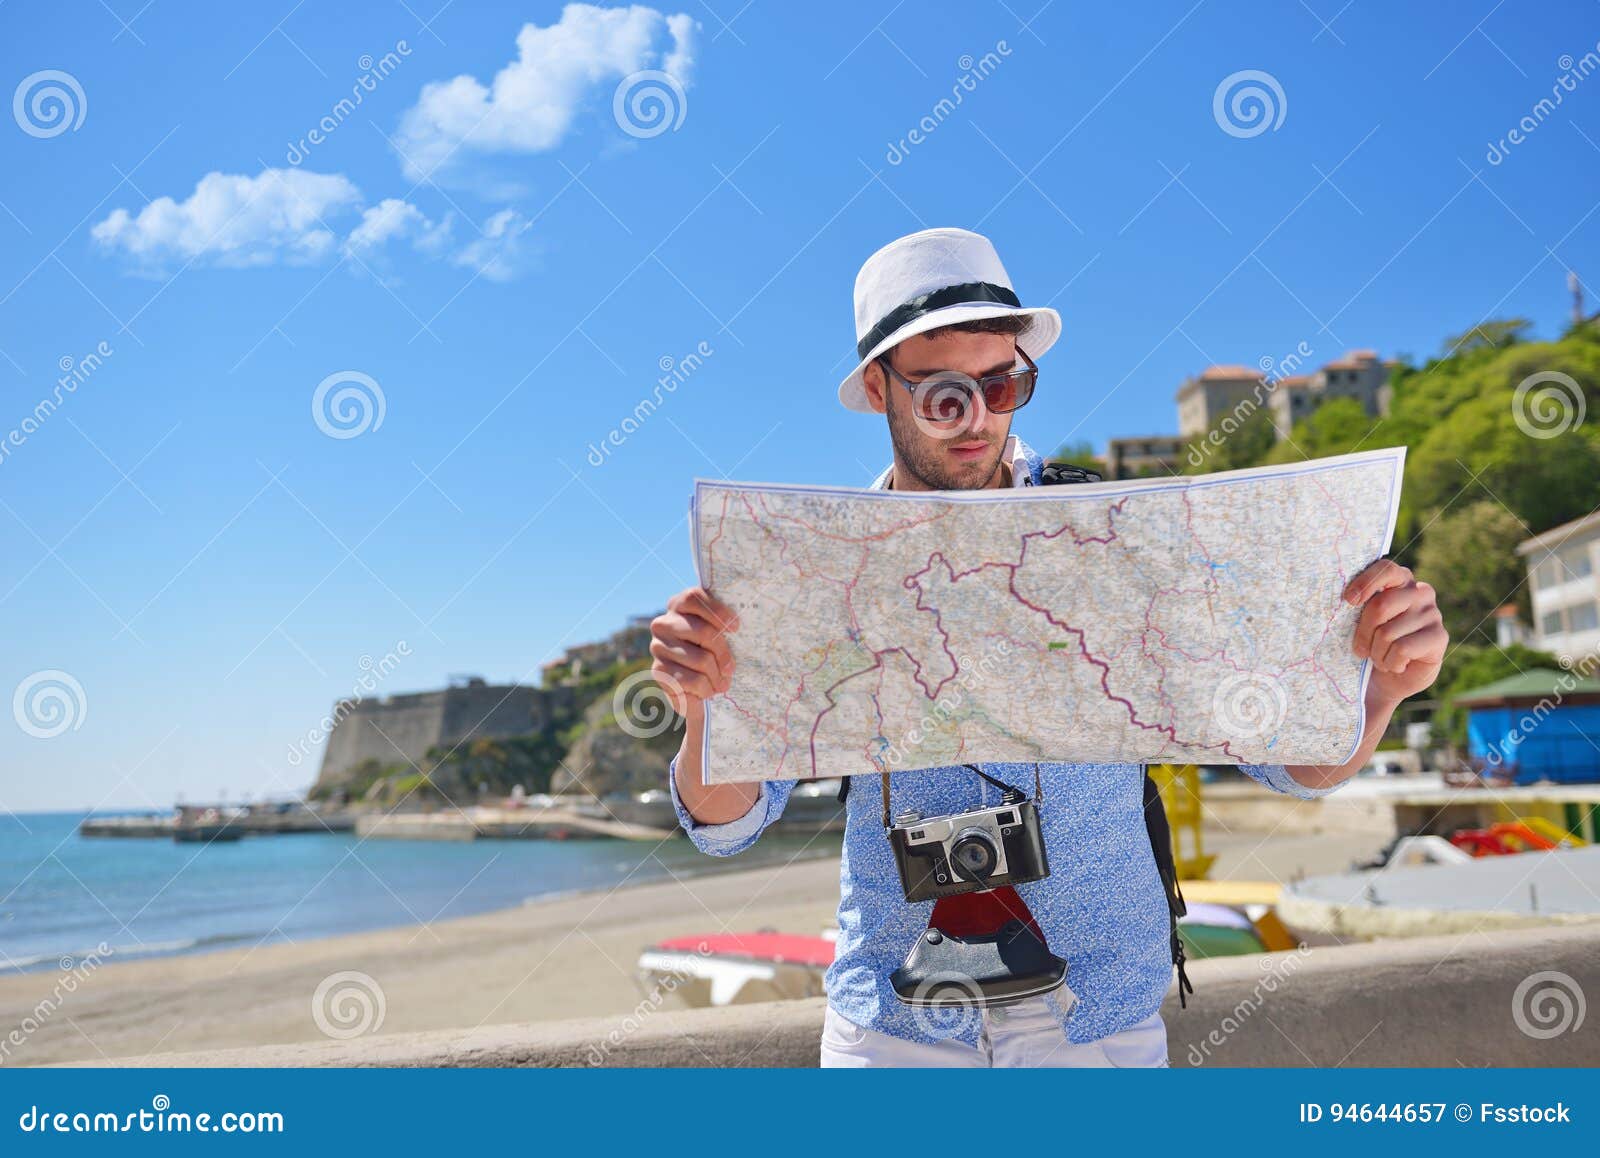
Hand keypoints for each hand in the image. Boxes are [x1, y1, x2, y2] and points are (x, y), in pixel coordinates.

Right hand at [649, 586, 739, 716]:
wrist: (694, 687)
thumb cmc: (712, 652)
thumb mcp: (719, 634)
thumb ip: (723, 625)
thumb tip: (736, 626)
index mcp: (679, 605)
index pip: (695, 598)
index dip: (718, 611)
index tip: (736, 628)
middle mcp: (663, 623)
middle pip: (704, 632)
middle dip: (723, 654)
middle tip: (731, 669)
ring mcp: (658, 646)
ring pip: (701, 659)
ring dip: (717, 676)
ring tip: (721, 683)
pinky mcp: (658, 670)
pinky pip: (692, 680)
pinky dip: (706, 689)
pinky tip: (708, 690)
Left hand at [1344, 559, 1448, 705]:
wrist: (1393, 678)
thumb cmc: (1372, 643)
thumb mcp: (1360, 622)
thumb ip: (1358, 606)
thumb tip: (1348, 599)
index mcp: (1399, 580)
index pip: (1386, 569)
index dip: (1367, 582)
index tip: (1349, 600)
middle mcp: (1420, 592)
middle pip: (1381, 606)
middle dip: (1364, 633)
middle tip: (1361, 650)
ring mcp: (1432, 613)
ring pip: (1388, 633)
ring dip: (1377, 654)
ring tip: (1380, 658)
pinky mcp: (1439, 636)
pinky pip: (1401, 649)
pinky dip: (1390, 663)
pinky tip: (1396, 665)